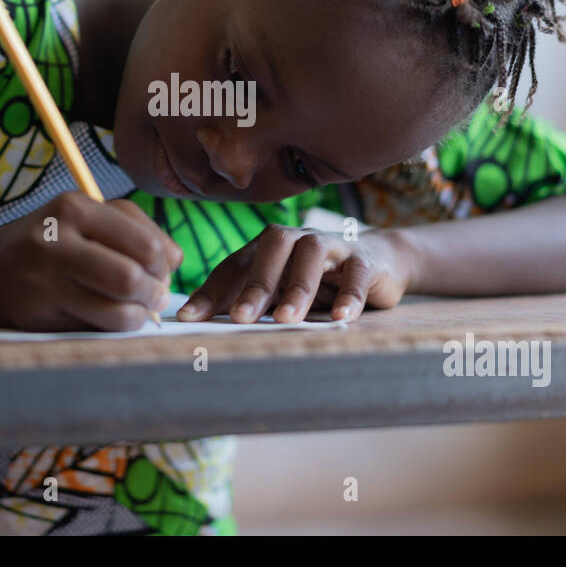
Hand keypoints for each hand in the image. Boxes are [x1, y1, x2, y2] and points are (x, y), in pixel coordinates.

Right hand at [0, 193, 182, 330]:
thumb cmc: (48, 241)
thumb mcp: (84, 217)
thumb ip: (133, 230)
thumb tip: (175, 262)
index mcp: (74, 207)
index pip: (144, 242)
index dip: (165, 264)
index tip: (161, 271)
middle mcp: (55, 240)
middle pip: (131, 277)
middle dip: (154, 293)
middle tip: (154, 297)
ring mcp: (43, 279)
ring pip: (118, 310)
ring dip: (138, 316)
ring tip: (137, 311)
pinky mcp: (37, 312)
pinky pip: (96, 328)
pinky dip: (114, 328)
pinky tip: (110, 319)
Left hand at [175, 225, 409, 323]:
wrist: (377, 261)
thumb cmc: (316, 279)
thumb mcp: (279, 290)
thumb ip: (248, 302)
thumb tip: (200, 327)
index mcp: (268, 247)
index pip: (235, 266)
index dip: (211, 291)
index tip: (188, 318)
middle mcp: (296, 239)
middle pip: (272, 251)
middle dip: (254, 285)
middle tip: (239, 318)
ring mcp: (331, 245)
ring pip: (311, 254)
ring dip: (298, 287)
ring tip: (286, 319)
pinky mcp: (364, 259)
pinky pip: (356, 271)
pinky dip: (349, 294)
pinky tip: (340, 318)